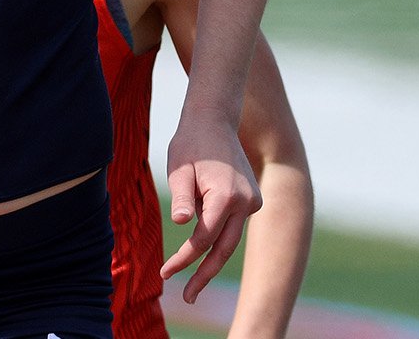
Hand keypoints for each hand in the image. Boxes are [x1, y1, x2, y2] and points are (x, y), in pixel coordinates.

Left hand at [161, 110, 261, 302]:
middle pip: (224, 249)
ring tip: (191, 280)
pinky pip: (232, 227)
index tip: (165, 273)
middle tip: (187, 297)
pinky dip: (216, 238)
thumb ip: (181, 197)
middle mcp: (246, 203)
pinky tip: (199, 247)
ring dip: (210, 259)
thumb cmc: (190, 143)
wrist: (214, 120)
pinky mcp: (252, 201)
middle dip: (204, 275)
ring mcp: (253, 202)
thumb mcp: (178, 168)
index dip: (184, 260)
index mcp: (227, 196)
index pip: (203, 240)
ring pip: (230, 240)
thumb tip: (183, 225)